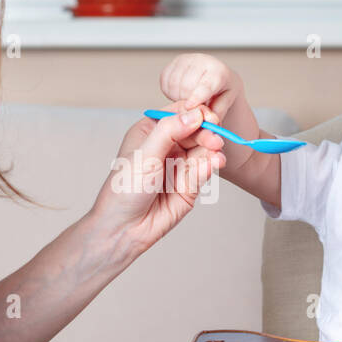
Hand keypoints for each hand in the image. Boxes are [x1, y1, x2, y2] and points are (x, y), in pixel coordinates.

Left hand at [87, 106, 225, 259]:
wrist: (124, 227)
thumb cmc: (124, 189)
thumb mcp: (145, 154)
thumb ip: (170, 132)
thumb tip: (194, 114)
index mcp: (151, 132)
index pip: (179, 114)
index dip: (195, 113)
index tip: (208, 116)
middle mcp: (166, 146)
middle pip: (195, 131)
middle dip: (207, 134)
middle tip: (216, 139)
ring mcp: (179, 165)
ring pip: (203, 151)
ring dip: (212, 151)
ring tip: (217, 155)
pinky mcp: (190, 184)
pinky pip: (204, 170)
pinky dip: (211, 165)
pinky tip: (215, 163)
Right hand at [160, 52, 244, 124]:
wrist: (214, 77)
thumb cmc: (221, 91)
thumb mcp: (225, 105)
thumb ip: (217, 114)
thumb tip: (209, 120)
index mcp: (218, 71)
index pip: (206, 84)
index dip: (197, 96)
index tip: (189, 106)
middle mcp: (201, 61)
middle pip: (186, 87)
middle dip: (186, 101)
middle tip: (194, 106)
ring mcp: (185, 60)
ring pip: (173, 84)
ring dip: (177, 97)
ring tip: (188, 97)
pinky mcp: (172, 63)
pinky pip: (164, 82)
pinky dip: (169, 92)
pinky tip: (180, 92)